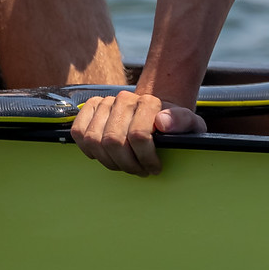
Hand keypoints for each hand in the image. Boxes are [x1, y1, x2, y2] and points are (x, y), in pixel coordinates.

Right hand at [70, 90, 206, 176]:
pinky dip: (87, 148)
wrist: (157, 111)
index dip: (145, 158)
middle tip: (139, 171)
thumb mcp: (190, 124)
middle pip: (113, 140)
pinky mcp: (92, 107)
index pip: (138, 135)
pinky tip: (103, 155)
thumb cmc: (173, 124)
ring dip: (108, 160)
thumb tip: (162, 122)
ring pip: (93, 139)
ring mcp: (107, 102)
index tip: (154, 168)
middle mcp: (125, 98)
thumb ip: (183, 122)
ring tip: (124, 165)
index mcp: (150, 101)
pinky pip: (78, 130)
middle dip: (126, 163)